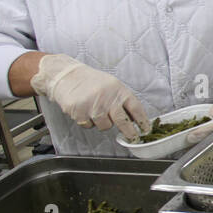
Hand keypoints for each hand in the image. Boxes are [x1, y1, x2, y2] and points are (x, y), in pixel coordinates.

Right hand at [30, 54, 149, 140]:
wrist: (66, 75)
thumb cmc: (91, 81)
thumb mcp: (112, 85)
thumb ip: (123, 99)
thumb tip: (134, 118)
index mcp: (118, 90)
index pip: (136, 108)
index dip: (142, 121)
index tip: (145, 129)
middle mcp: (107, 98)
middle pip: (123, 121)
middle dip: (129, 132)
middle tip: (132, 137)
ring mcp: (93, 106)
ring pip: (105, 126)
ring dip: (102, 122)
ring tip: (96, 109)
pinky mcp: (80, 113)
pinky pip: (89, 126)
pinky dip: (88, 121)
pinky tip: (84, 109)